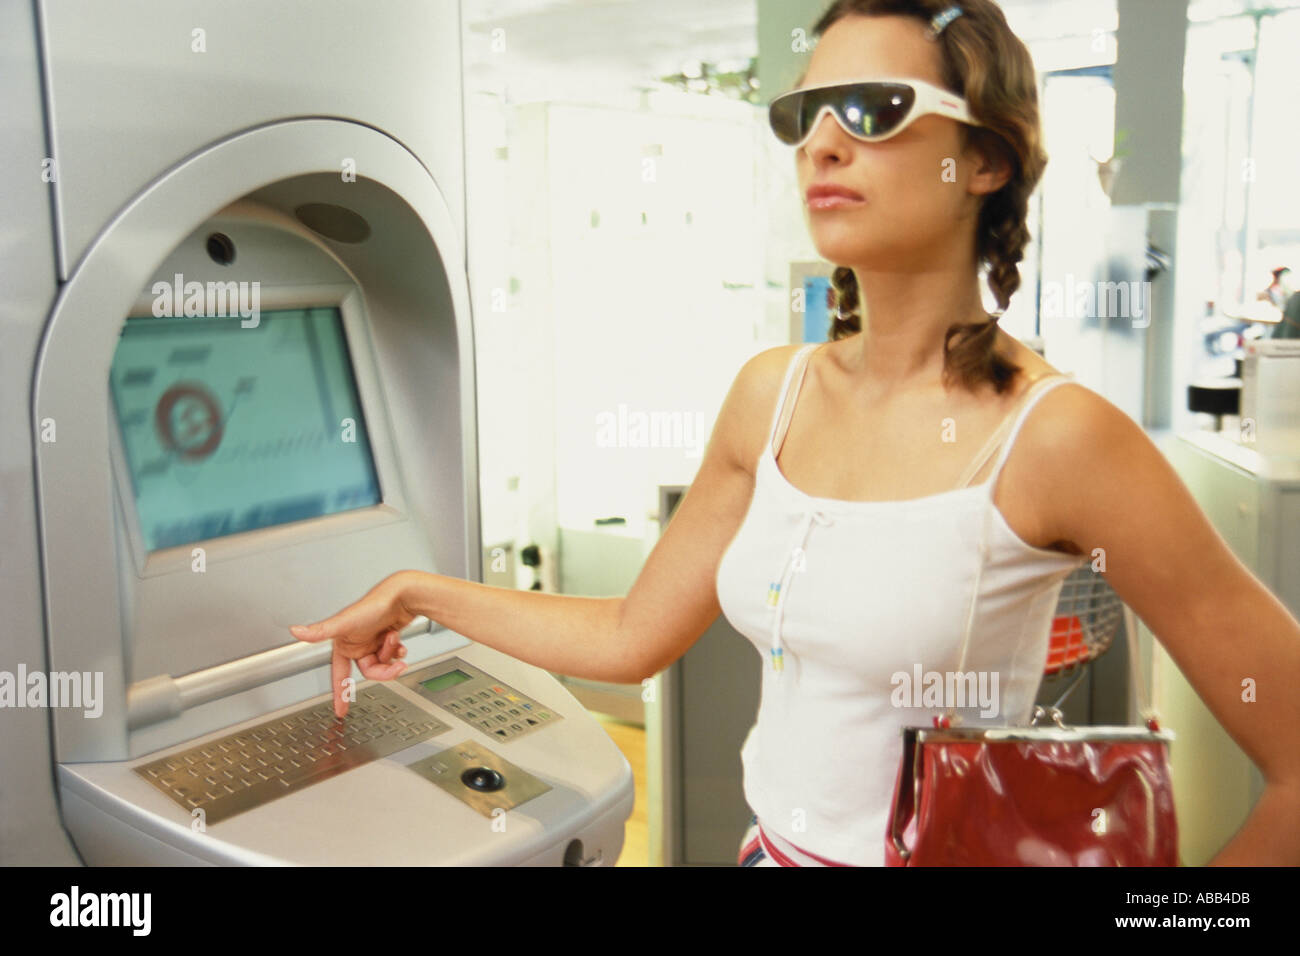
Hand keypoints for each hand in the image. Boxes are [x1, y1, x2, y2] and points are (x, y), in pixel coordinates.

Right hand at [290, 572, 413, 717]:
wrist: (401, 594)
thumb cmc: (372, 605)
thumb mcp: (344, 622)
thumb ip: (320, 631)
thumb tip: (296, 631)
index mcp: (344, 644)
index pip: (339, 674)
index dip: (340, 693)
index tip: (340, 710)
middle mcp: (358, 643)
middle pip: (370, 671)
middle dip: (383, 669)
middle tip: (394, 665)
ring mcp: (373, 641)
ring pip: (383, 663)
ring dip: (391, 654)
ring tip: (393, 639)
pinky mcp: (387, 637)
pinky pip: (393, 655)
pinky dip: (398, 650)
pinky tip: (399, 642)